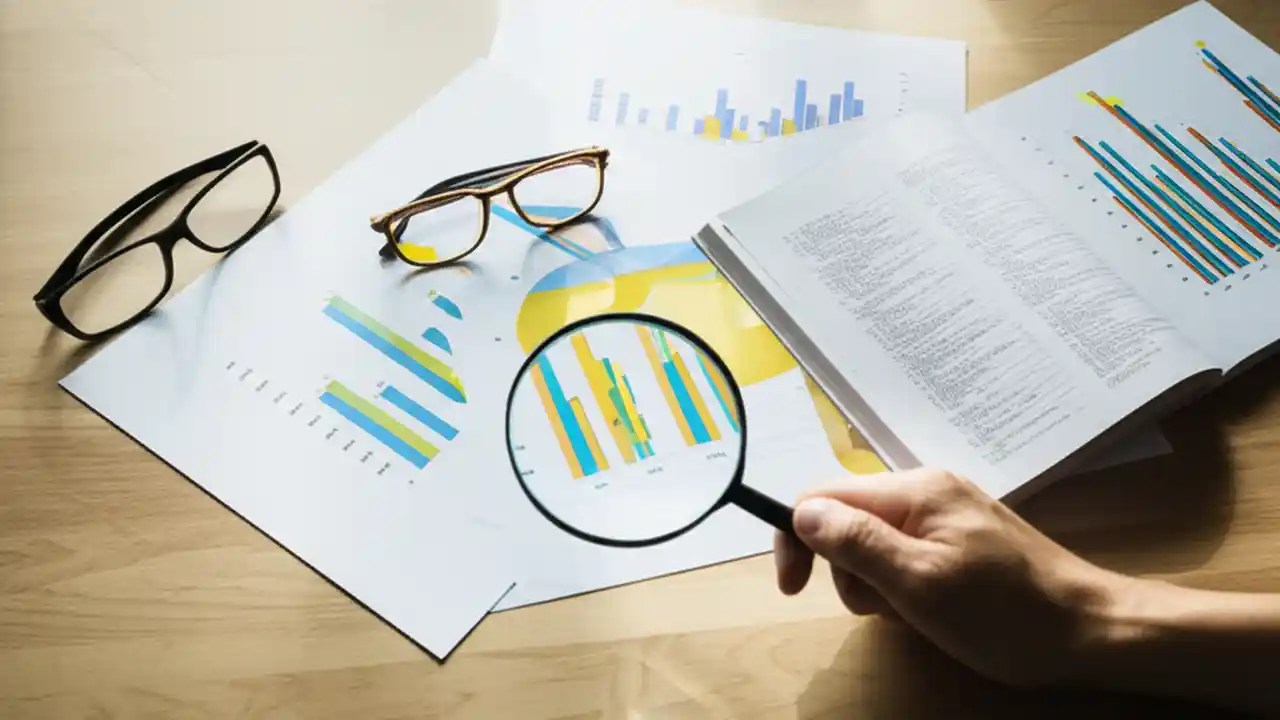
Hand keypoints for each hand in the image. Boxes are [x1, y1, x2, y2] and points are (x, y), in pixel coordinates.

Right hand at [774, 467, 1125, 686]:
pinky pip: (906, 553)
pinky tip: (934, 608)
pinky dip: (904, 584)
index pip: (825, 494)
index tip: (794, 590)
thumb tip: (801, 511)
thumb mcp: (920, 584)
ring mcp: (947, 511)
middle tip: (886, 608)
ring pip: (875, 542)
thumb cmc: (1006, 614)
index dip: (797, 538)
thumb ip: (858, 543)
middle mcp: (927, 488)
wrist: (1092, 631)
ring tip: (916, 612)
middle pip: (848, 519)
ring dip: (877, 584)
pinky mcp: (962, 537)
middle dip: (849, 570)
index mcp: (915, 491)